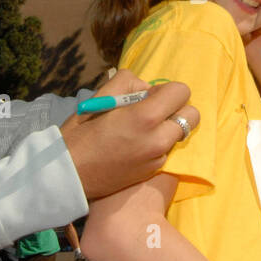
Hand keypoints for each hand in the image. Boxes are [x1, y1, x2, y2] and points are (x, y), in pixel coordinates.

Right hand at [61, 70, 198, 201]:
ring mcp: (158, 158)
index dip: (166, 90)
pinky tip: (135, 146)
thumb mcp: (99, 98)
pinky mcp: (153, 171)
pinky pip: (167, 150)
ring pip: (180, 133)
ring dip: (168, 127)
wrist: (68, 176)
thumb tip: (147, 88)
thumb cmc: (79, 134)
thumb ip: (128, 84)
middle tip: (151, 112)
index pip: (182, 92)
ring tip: (142, 130)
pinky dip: (158, 144)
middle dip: (175, 109)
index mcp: (145, 117)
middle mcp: (158, 139)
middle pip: (192, 115)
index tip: (149, 96)